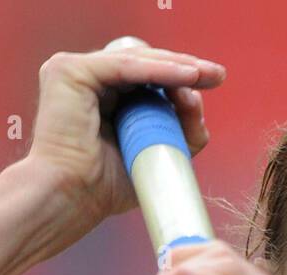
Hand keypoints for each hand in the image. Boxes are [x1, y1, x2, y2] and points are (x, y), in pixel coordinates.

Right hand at [25, 43, 225, 228]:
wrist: (71, 199)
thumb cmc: (101, 189)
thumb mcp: (151, 157)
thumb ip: (176, 134)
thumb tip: (198, 112)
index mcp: (100, 99)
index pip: (146, 81)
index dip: (179, 80)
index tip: (212, 84)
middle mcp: (86, 81)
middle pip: (143, 66)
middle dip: (184, 68)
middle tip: (216, 75)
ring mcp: (74, 72)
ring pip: (136, 63)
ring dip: (175, 67)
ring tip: (205, 75)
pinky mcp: (69, 71)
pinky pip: (124, 67)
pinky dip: (158, 71)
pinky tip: (186, 76)